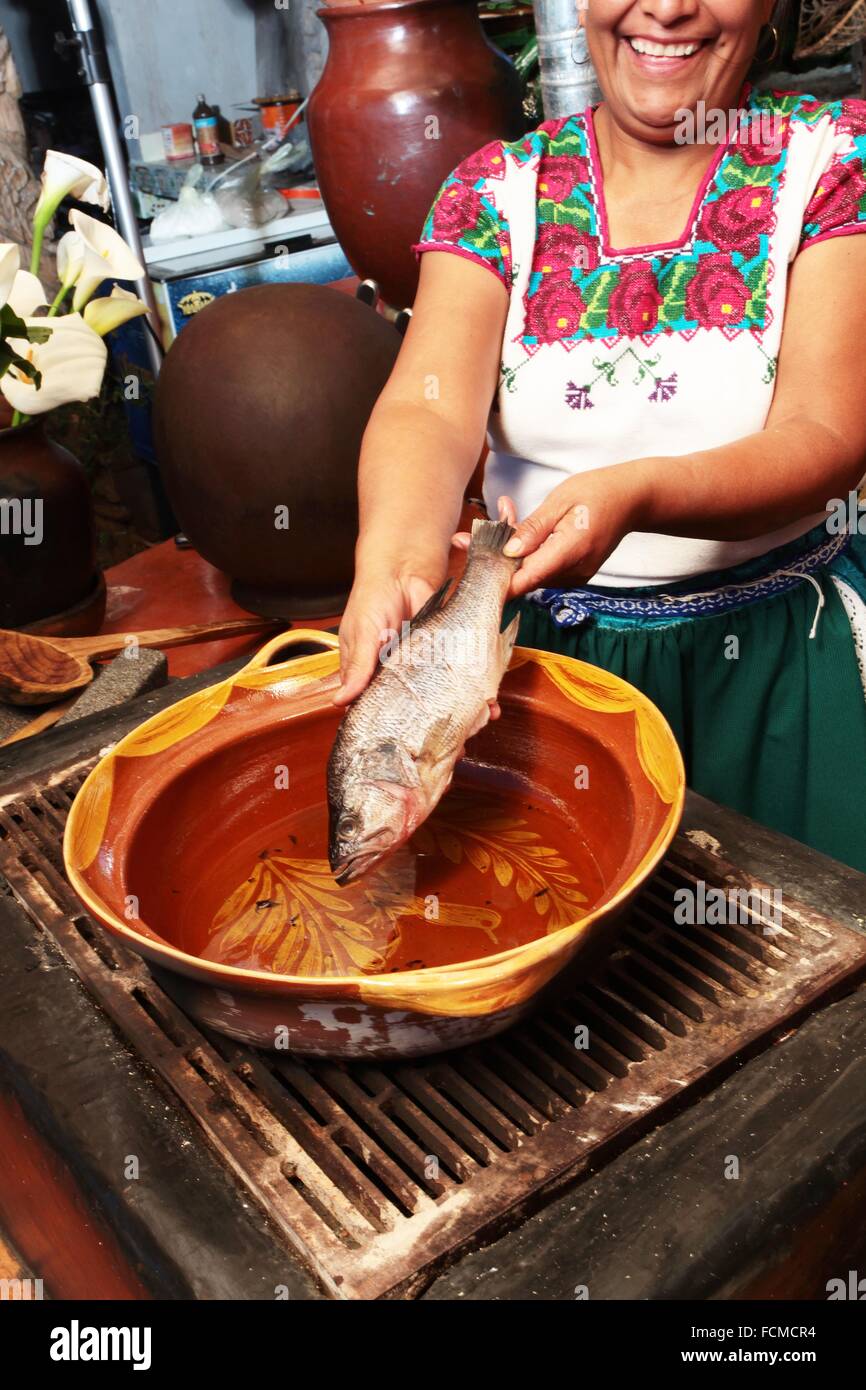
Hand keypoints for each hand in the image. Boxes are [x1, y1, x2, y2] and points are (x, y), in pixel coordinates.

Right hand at [334, 558, 444, 705]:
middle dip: (397, 704)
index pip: (362, 699)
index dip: (371, 712)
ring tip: (421, 696)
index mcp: (360, 666)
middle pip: (390, 696)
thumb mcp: (361, 633)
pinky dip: (438, 672)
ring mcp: (408, 661)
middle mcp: (383, 667)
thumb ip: (357, 667)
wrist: (405, 568)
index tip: (380, 726)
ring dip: (418, 689)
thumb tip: (338, 701)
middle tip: (403, 714)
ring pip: (415, 687)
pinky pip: (436, 670)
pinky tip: (438, 678)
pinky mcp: (431, 653)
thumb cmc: (374, 597)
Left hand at [453, 467, 646, 596]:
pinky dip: (523, 552)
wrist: (632, 500)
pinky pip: (540, 568)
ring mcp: (574, 576)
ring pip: (529, 573)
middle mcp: (573, 572)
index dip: (494, 582)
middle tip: (465, 537)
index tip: (468, 577)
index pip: (525, 579)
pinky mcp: (571, 573)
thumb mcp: (561, 501)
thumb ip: (533, 529)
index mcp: (571, 552)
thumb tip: (507, 552)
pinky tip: (515, 526)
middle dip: (493, 558)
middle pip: (522, 577)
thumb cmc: (599, 492)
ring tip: (497, 516)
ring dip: (507, 552)